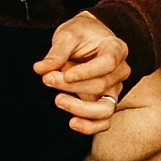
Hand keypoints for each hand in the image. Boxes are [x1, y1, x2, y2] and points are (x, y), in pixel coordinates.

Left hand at [35, 11, 129, 133]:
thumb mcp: (68, 35)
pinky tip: (72, 122)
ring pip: (105, 109)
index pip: (107, 63)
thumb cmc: (81, 33)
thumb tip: (40, 69)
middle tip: (47, 79)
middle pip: (100, 85)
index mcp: (116, 48)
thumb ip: (56, 52)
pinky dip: (90, 126)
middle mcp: (120, 71)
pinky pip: (104, 122)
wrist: (88, 37)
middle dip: (71, 86)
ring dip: (81, 109)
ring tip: (58, 100)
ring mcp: (114, 89)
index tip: (65, 75)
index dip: (87, 72)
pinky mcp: (106, 102)